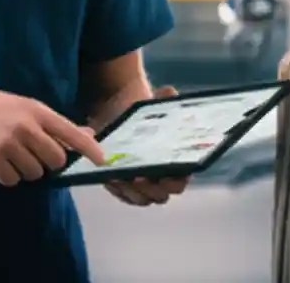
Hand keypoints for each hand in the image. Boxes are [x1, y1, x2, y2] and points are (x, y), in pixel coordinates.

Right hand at [0, 81, 104, 186]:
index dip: (89, 149)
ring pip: (35, 174)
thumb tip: (88, 134)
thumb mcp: (28, 108)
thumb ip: (55, 125)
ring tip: (12, 155)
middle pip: (56, 161)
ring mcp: (8, 143)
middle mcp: (26, 127)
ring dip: (27, 170)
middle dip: (48, 163)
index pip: (71, 132)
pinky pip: (13, 181)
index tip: (102, 161)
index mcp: (38, 112)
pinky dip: (8, 176)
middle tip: (33, 154)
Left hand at [103, 85, 191, 206]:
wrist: (120, 112)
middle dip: (150, 189)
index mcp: (177, 164)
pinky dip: (117, 189)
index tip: (163, 175)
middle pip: (160, 196)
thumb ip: (165, 99)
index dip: (173, 182)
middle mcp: (162, 179)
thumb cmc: (144, 112)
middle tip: (138, 176)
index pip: (180, 182)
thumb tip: (169, 92)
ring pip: (140, 198)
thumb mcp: (154, 104)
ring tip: (119, 176)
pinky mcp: (125, 186)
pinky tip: (109, 177)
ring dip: (130, 191)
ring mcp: (143, 186)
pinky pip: (123, 195)